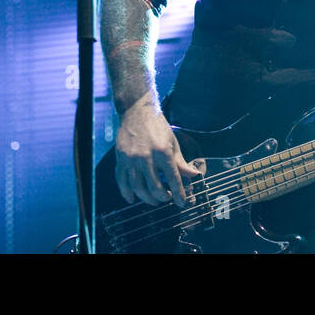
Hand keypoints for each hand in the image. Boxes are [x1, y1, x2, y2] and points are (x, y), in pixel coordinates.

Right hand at [114, 92, 203, 207]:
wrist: (137, 112)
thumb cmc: (158, 126)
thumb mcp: (173, 142)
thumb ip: (181, 162)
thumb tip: (193, 176)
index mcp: (163, 151)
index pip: (173, 178)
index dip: (179, 193)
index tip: (182, 203)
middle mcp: (146, 157)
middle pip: (154, 187)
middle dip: (163, 197)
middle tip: (168, 198)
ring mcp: (131, 159)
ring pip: (138, 188)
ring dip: (147, 198)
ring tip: (154, 200)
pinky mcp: (120, 159)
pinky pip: (122, 181)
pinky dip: (126, 193)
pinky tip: (132, 199)